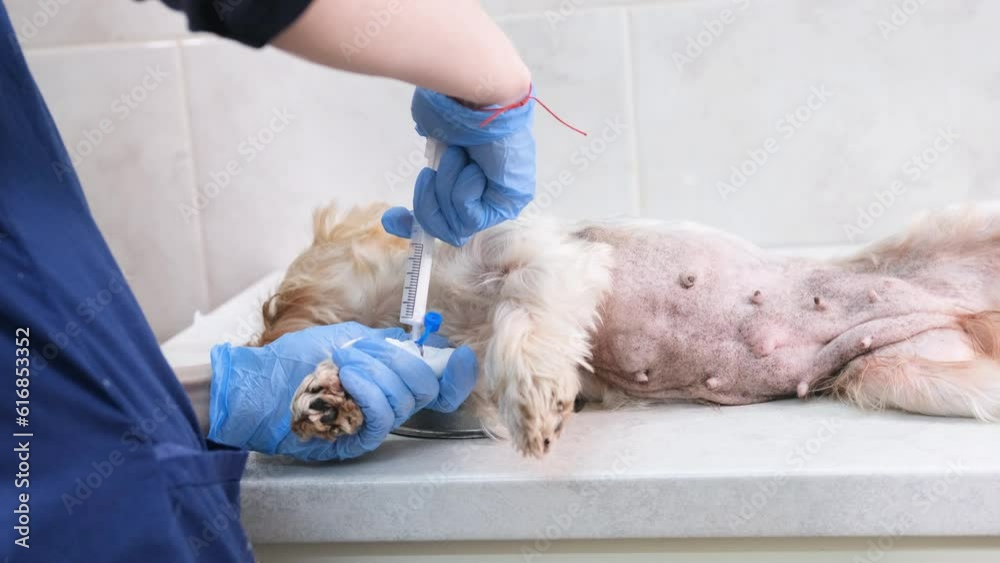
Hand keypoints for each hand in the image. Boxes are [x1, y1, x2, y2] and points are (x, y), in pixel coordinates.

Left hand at [207, 322, 477, 460]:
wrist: (257, 387)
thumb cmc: (294, 361)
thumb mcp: (345, 339)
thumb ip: (383, 342)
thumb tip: (418, 341)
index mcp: (386, 379)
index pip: (434, 381)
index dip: (454, 374)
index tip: (461, 360)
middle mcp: (385, 403)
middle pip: (424, 388)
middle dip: (403, 364)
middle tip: (367, 355)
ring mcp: (371, 424)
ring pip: (403, 400)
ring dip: (375, 373)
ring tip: (344, 367)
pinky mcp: (356, 441)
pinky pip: (381, 416)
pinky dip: (369, 392)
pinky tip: (348, 381)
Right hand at [382, 87, 535, 246]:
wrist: (481, 91)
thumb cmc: (458, 102)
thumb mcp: (437, 135)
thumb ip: (434, 159)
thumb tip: (429, 167)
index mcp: (470, 178)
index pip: (443, 219)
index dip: (412, 224)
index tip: (389, 219)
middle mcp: (488, 193)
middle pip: (446, 228)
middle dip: (429, 201)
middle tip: (430, 172)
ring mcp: (501, 201)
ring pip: (456, 224)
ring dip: (447, 187)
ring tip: (458, 155)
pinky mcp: (508, 203)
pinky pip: (470, 218)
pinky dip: (461, 190)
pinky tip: (471, 165)